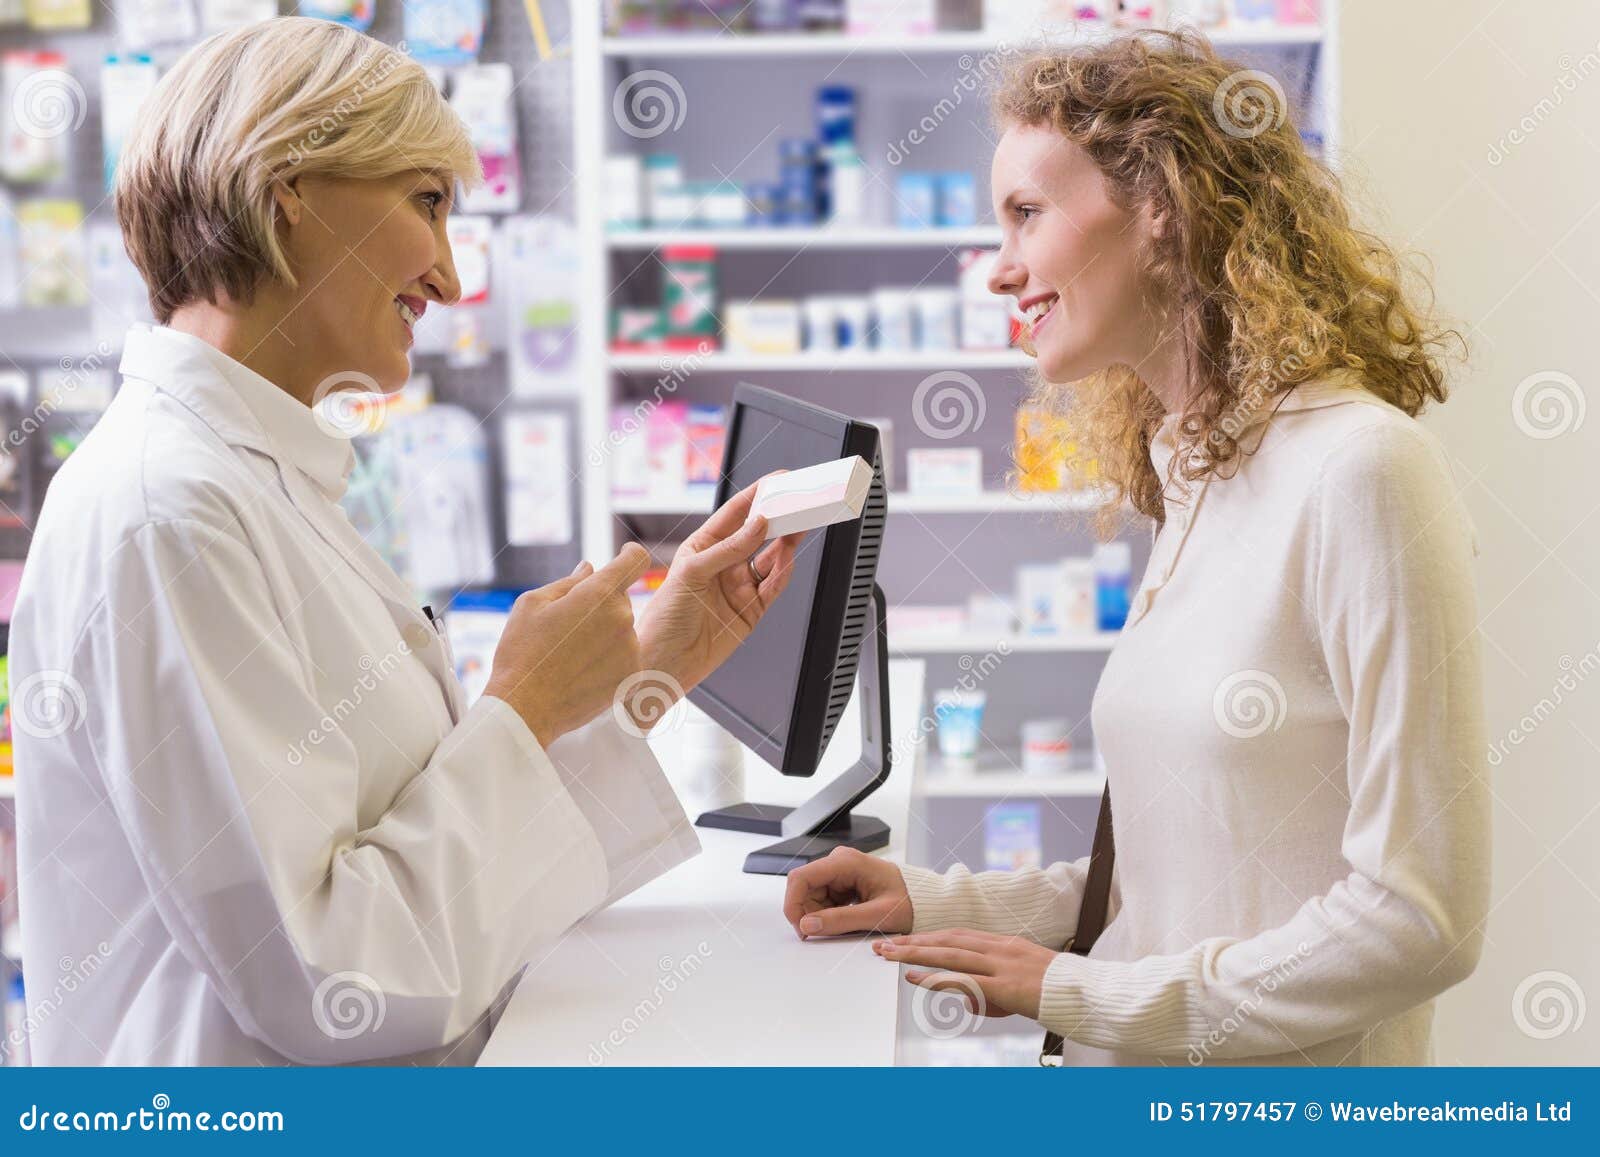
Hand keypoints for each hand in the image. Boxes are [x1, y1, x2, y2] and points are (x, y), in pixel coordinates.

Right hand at [483, 544, 651, 747]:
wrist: (526, 708)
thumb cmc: (522, 652)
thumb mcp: (533, 604)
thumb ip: (568, 583)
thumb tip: (590, 568)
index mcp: (599, 594)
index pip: (636, 560)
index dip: (630, 555)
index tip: (624, 557)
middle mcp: (623, 618)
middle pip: (620, 600)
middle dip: (600, 605)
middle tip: (568, 627)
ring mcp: (631, 649)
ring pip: (622, 630)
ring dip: (605, 635)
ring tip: (571, 656)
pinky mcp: (634, 676)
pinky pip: (626, 657)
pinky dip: (610, 661)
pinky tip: (583, 673)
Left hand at [635, 475, 805, 695]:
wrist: (666, 664)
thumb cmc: (664, 619)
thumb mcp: (692, 573)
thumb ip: (728, 549)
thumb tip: (758, 525)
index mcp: (702, 548)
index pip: (733, 515)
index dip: (755, 496)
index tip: (776, 481)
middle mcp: (722, 566)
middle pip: (757, 535)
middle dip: (777, 518)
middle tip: (795, 502)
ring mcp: (738, 588)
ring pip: (770, 559)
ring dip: (785, 543)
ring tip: (798, 527)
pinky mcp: (751, 611)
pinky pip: (773, 586)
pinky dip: (783, 572)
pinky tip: (787, 558)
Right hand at [782, 846, 913, 938]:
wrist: (922, 899)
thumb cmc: (909, 901)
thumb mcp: (877, 915)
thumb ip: (841, 920)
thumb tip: (808, 925)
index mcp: (846, 862)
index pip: (801, 877)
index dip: (793, 903)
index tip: (800, 927)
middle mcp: (838, 862)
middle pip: (803, 888)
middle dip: (807, 913)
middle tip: (824, 934)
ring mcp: (838, 872)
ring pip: (809, 896)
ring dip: (818, 915)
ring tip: (844, 926)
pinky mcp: (839, 883)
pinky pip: (820, 900)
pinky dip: (826, 915)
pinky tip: (845, 921)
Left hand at [873, 930, 1057, 1020]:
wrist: (1087, 994)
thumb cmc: (1058, 991)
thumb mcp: (1020, 984)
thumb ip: (992, 990)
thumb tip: (969, 1002)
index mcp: (1005, 944)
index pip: (959, 935)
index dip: (930, 936)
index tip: (907, 939)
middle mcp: (1000, 948)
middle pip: (948, 939)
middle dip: (915, 941)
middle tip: (886, 943)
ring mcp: (1002, 965)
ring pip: (950, 954)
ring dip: (917, 953)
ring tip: (890, 954)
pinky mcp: (1005, 985)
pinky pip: (965, 979)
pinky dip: (937, 977)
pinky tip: (916, 977)